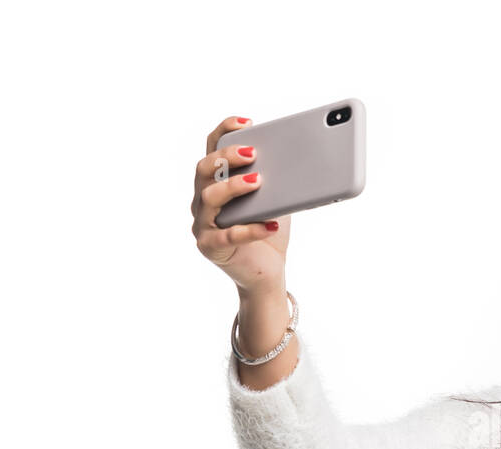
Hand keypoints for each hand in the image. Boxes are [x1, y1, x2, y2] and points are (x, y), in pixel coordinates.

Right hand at [191, 115, 289, 295]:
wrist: (266, 273)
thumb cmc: (268, 232)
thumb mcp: (276, 200)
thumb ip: (277, 180)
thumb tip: (298, 158)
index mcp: (215, 182)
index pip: (212, 147)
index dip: (225, 131)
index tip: (247, 121)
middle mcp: (202, 199)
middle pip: (205, 168)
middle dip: (227, 156)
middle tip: (253, 152)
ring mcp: (202, 224)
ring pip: (209, 197)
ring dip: (233, 186)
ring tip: (259, 181)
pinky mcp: (211, 247)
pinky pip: (229, 235)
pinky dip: (251, 229)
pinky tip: (272, 224)